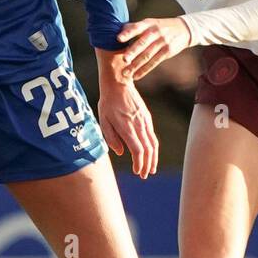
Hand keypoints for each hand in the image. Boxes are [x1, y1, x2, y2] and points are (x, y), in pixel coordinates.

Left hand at [96, 49, 158, 177]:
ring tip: (151, 168)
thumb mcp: (103, 120)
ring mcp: (145, 121)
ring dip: (153, 158)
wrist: (119, 83)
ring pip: (153, 144)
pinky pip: (153, 136)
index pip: (138, 150)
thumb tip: (120, 152)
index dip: (139, 163)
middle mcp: (139, 126)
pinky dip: (153, 148)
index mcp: (128, 128)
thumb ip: (111, 138)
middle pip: (148, 150)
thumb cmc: (108, 102)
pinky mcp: (147, 117)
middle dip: (147, 164)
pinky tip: (150, 153)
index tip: (137, 172)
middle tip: (144, 175)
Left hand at [117, 17, 193, 80]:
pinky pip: (154, 62)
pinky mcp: (167, 51)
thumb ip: (134, 27)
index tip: (118, 39)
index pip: (137, 27)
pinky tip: (136, 76)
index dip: (128, 33)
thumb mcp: (150, 22)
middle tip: (124, 59)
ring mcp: (162, 42)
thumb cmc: (160, 26)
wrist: (183, 29)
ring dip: (136, 65)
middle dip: (133, 52)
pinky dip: (144, 70)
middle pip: (142, 43)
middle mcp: (155, 32)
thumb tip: (117, 30)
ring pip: (147, 55)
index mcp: (148, 24)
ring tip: (125, 73)